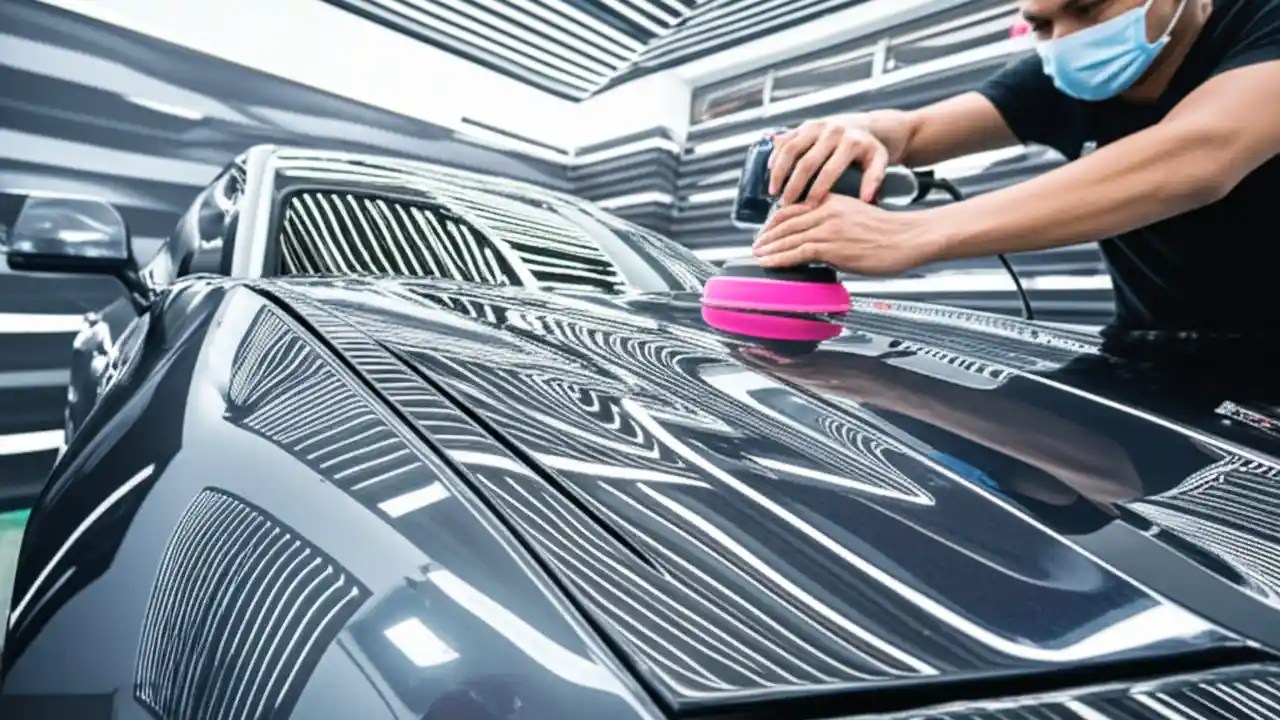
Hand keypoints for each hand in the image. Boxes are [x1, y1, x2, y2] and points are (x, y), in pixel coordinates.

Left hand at [752, 195, 940, 275]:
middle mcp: (826, 210)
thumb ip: (835, 221)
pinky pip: (797, 252)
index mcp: (832, 199)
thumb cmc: (888, 232)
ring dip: (768, 247)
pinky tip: (769, 262)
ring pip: (788, 237)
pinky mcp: (832, 246)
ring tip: (757, 255)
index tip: (766, 229)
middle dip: (767, 234)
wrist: (907, 237)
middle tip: (756, 244)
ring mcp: (828, 228)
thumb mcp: (856, 215)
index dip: (775, 220)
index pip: (795, 208)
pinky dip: (779, 258)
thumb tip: (819, 240)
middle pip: (786, 222)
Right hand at [767, 115, 899, 204]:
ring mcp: (817, 126)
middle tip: (785, 205)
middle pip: (807, 162)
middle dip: (794, 185)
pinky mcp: (805, 124)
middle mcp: (832, 131)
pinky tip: (769, 171)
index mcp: (851, 142)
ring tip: (773, 191)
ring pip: (791, 149)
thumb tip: (865, 199)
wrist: (865, 125)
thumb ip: (874, 179)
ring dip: (779, 171)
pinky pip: (786, 139)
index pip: (829, 170)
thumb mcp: (878, 162)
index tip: (808, 208)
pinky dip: (775, 155)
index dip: (817, 190)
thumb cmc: (869, 150)